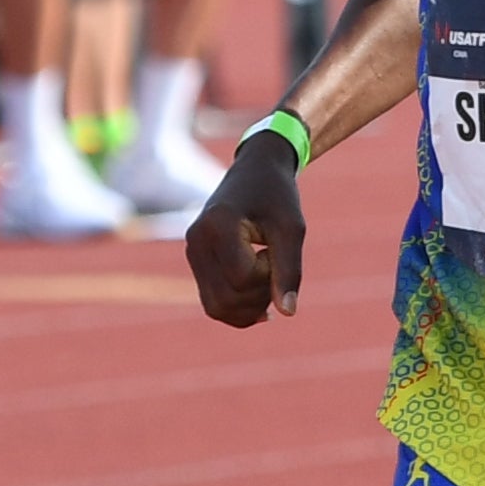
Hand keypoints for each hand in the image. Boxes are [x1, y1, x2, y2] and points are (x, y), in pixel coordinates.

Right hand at [187, 141, 306, 323]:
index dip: (269, 275)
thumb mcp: (292, 228)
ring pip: (217, 308)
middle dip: (260, 296)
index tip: (276, 250)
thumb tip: (288, 313)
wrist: (255, 172)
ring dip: (250, 307)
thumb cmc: (277, 196)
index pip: (242, 278)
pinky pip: (213, 303)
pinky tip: (262, 299)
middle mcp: (196, 241)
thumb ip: (290, 270)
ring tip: (269, 279)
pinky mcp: (197, 263)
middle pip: (227, 299)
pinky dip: (239, 308)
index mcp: (217, 225)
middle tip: (275, 266)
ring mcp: (192, 253)